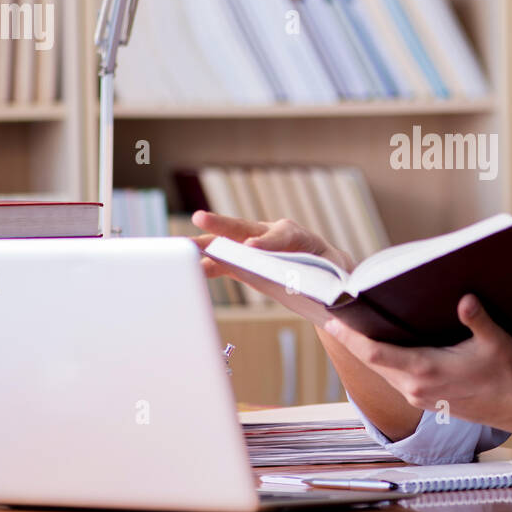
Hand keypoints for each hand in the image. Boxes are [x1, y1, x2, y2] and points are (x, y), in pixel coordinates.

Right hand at [189, 209, 355, 282]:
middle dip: (222, 224)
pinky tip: (190, 270)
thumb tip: (327, 294)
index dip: (266, 242)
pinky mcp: (245, 259)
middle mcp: (272, 233)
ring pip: (227, 242)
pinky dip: (207, 266)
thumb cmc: (330, 271)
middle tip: (200, 217)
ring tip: (179, 245)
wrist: (325, 269)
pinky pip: (224, 261)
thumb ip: (325, 276)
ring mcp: (255, 244)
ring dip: (204, 244)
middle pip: (244, 228)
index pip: (281, 236)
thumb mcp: (333, 272)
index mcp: (298, 236)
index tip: (251, 247)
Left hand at [321, 293, 511, 436]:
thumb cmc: (507, 373)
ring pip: (380, 371)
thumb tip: (465, 300)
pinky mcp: (422, 399)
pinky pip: (392, 378)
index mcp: (426, 370)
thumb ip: (477, 319)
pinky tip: (380, 346)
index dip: (351, 337)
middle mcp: (414, 387)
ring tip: (350, 328)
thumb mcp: (495, 342)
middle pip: (370, 362)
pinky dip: (380, 361)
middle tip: (333, 316)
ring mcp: (417, 396)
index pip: (376, 354)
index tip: (333, 321)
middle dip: (351, 340)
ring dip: (365, 352)